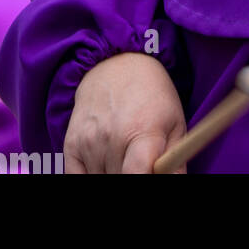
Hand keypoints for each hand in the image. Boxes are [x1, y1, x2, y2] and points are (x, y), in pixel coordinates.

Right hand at [65, 51, 187, 173]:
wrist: (116, 65)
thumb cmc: (152, 96)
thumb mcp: (175, 122)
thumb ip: (176, 161)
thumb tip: (177, 183)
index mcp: (143, 132)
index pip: (136, 174)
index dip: (144, 182)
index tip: (149, 176)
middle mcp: (112, 137)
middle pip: (119, 180)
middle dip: (133, 175)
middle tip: (140, 162)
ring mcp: (88, 142)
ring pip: (100, 180)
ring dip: (113, 174)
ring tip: (125, 154)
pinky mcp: (71, 145)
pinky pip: (78, 178)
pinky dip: (92, 175)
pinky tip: (106, 160)